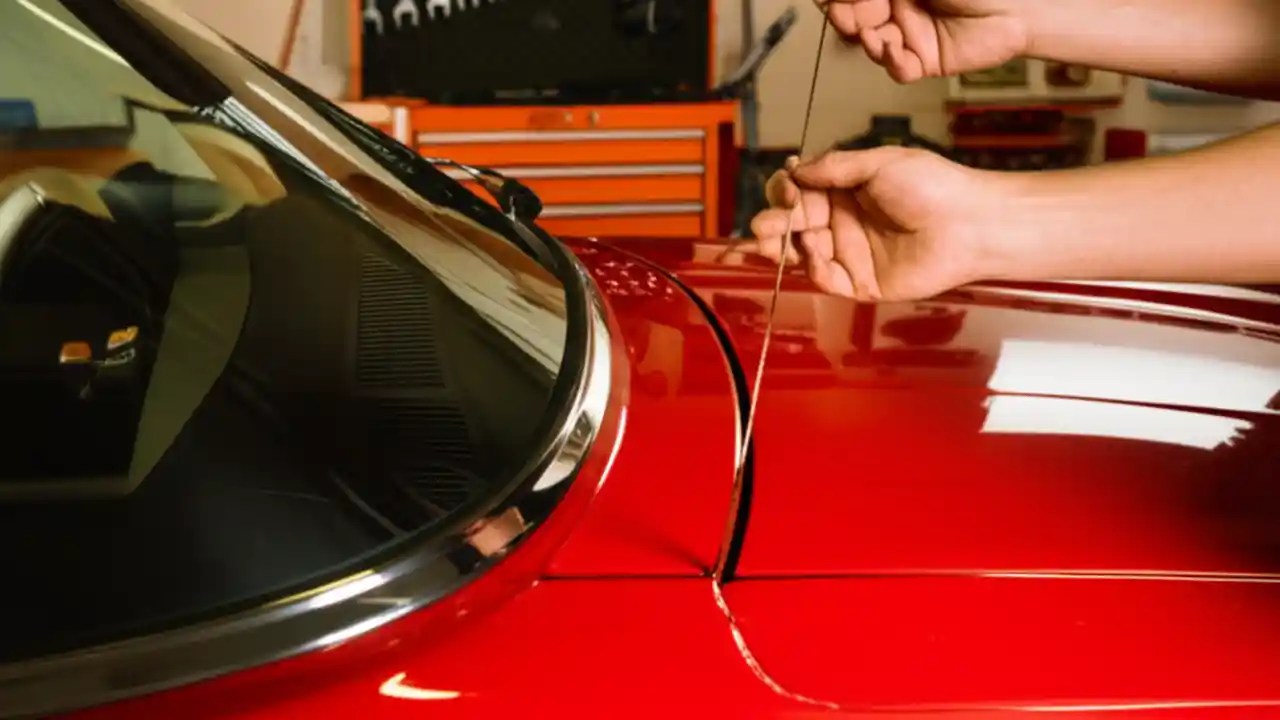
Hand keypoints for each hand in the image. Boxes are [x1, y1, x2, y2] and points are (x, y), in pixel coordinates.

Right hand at [743, 148, 1003, 300]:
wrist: (969, 225)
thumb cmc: (934, 187)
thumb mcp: (880, 163)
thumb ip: (836, 167)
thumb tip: (797, 168)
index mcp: (845, 191)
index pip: (800, 193)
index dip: (786, 192)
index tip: (786, 190)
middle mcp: (843, 222)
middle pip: (793, 225)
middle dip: (773, 224)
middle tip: (761, 226)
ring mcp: (850, 253)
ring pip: (802, 254)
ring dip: (781, 250)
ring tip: (765, 245)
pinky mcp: (861, 282)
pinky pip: (826, 280)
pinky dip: (814, 271)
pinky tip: (813, 258)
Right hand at [823, 0, 1029, 81]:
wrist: (1018, 8)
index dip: (840, 1)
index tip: (829, 1)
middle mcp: (899, 9)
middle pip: (856, 20)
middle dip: (848, 21)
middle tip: (848, 20)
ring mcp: (911, 36)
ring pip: (872, 46)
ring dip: (869, 43)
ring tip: (872, 36)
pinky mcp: (925, 62)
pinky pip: (898, 70)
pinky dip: (892, 63)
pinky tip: (894, 52)